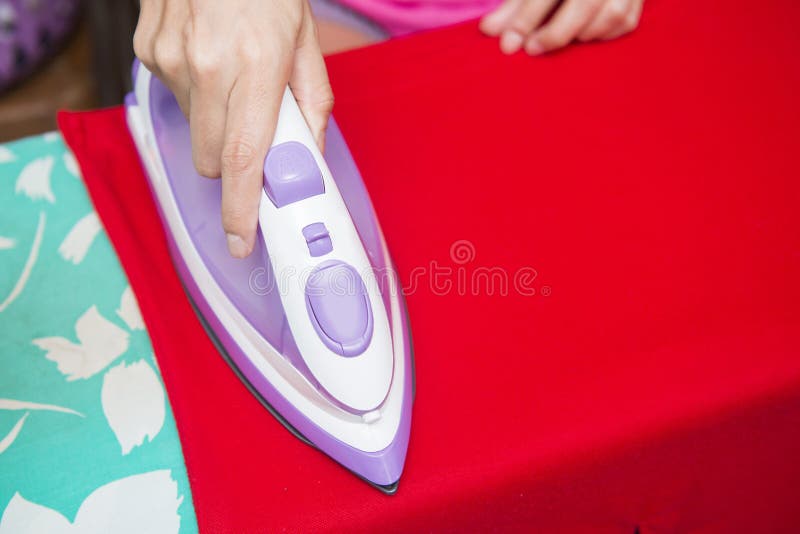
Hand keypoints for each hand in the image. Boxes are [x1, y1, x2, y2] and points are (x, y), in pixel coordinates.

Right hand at [134, 0, 333, 257]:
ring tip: (232, 76)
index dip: (242, 208)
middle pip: (211, 158)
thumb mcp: (304, 40)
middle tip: (253, 134)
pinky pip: (174, 97)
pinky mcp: (148, 50)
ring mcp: (170, 58)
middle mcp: (207, 67)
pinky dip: (195, 92)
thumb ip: (312, 103)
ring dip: (215, 122)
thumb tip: (310, 155)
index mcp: (256, 66)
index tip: (242, 240)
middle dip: (233, 163)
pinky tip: (208, 57)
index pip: (244, 157)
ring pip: (192, 130)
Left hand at [480, 0, 642, 54]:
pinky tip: (584, 34)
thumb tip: (488, 31)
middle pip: (585, 3)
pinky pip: (625, 23)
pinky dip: (603, 34)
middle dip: (556, 32)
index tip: (508, 45)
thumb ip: (514, 7)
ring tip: (558, 37)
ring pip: (611, 14)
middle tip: (531, 50)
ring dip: (581, 34)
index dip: (526, 18)